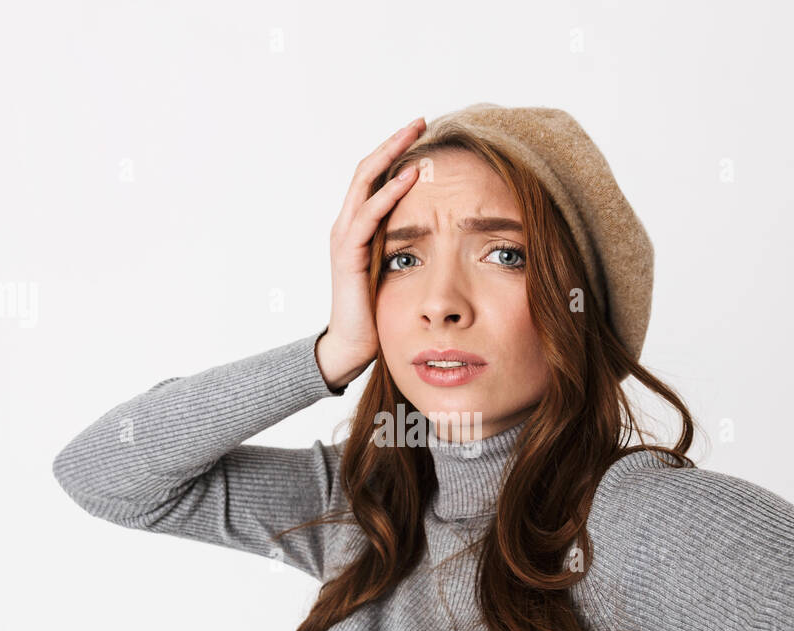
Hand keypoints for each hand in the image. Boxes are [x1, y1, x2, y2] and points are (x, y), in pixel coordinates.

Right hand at [317, 116, 425, 389]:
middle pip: (368, 169)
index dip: (398, 152)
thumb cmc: (380, 312)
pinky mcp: (348, 254)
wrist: (354, 346)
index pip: (377, 177)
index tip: (425, 133)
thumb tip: (448, 231)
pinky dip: (388, 194)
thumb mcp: (402, 268)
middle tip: (420, 121)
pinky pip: (368, 216)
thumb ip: (414, 245)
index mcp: (361, 225)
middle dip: (394, 142)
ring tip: (414, 135)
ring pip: (365, 183)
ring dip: (390, 156)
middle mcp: (348, 224)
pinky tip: (409, 177)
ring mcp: (345, 237)